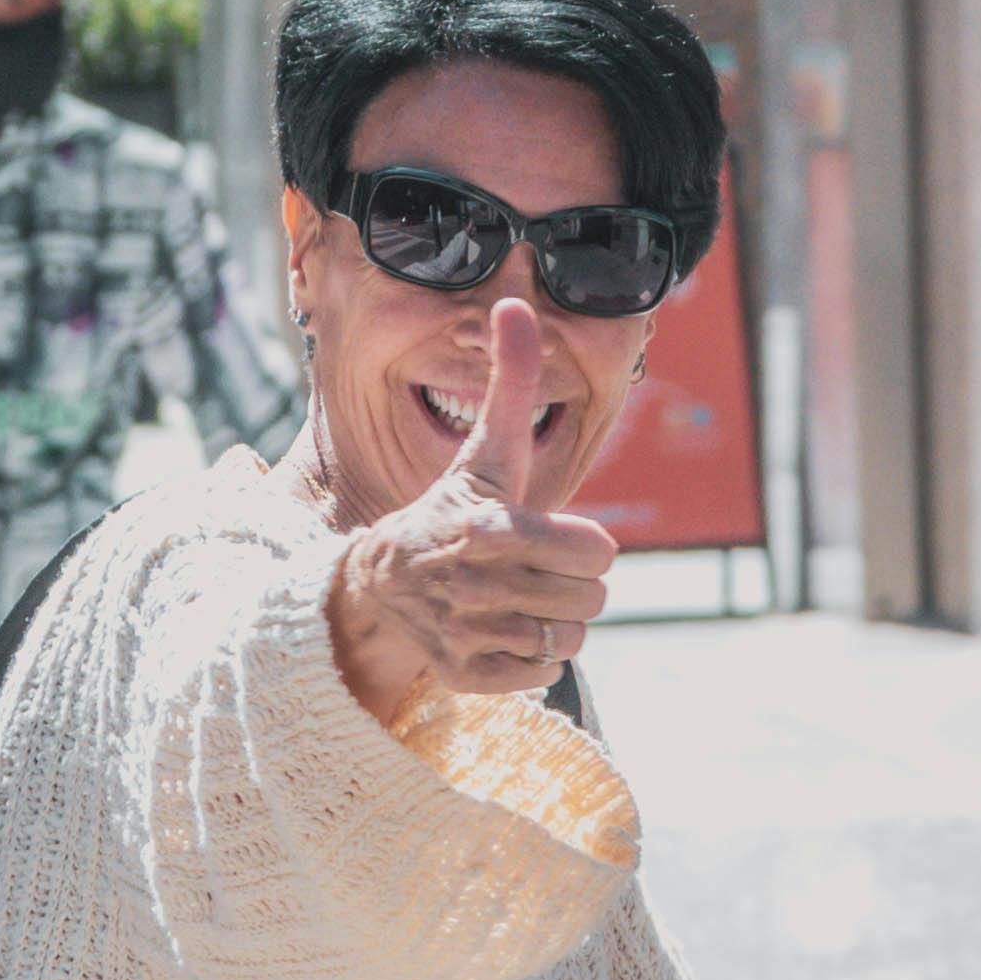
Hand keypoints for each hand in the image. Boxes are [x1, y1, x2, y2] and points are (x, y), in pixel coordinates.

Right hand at [321, 297, 616, 722]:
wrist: (382, 581)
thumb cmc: (452, 507)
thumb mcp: (485, 450)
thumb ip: (509, 382)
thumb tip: (516, 305)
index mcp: (492, 528)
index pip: (598, 551)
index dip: (588, 544)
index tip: (557, 536)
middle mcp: (479, 584)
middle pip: (592, 599)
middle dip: (576, 583)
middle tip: (539, 570)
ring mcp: (469, 632)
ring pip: (571, 640)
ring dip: (559, 620)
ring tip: (525, 598)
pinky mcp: (465, 673)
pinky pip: (544, 675)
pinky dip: (535, 657)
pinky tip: (504, 629)